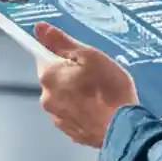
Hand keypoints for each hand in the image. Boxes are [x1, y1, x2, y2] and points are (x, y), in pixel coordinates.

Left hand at [34, 22, 138, 147]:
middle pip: (54, 78)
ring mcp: (57, 118)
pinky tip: (99, 110)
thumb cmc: (109, 88)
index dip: (62, 55)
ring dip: (75, 94)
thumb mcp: (90, 56)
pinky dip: (81, 110)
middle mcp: (46, 98)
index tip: (80, 58)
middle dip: (70, 75)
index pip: (44, 56)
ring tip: (100, 94)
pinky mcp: (69, 133)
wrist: (122, 128)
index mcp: (49, 76)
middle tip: (95, 75)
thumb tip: (38, 27)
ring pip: (63, 98)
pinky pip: (72, 114)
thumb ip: (62, 42)